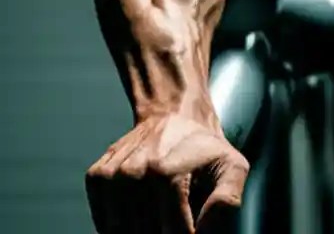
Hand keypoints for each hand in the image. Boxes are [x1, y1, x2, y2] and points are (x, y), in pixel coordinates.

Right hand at [86, 113, 248, 233]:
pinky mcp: (96, 177)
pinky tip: (142, 210)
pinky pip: (104, 222)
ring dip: (143, 230)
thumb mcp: (232, 168)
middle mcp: (133, 174)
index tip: (195, 230)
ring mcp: (111, 175)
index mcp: (166, 174)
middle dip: (164, 233)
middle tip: (177, 221)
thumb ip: (226, 199)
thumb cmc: (207, 150)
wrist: (174, 117)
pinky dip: (122, 225)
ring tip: (163, 216)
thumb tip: (206, 231)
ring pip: (120, 232)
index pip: (174, 233)